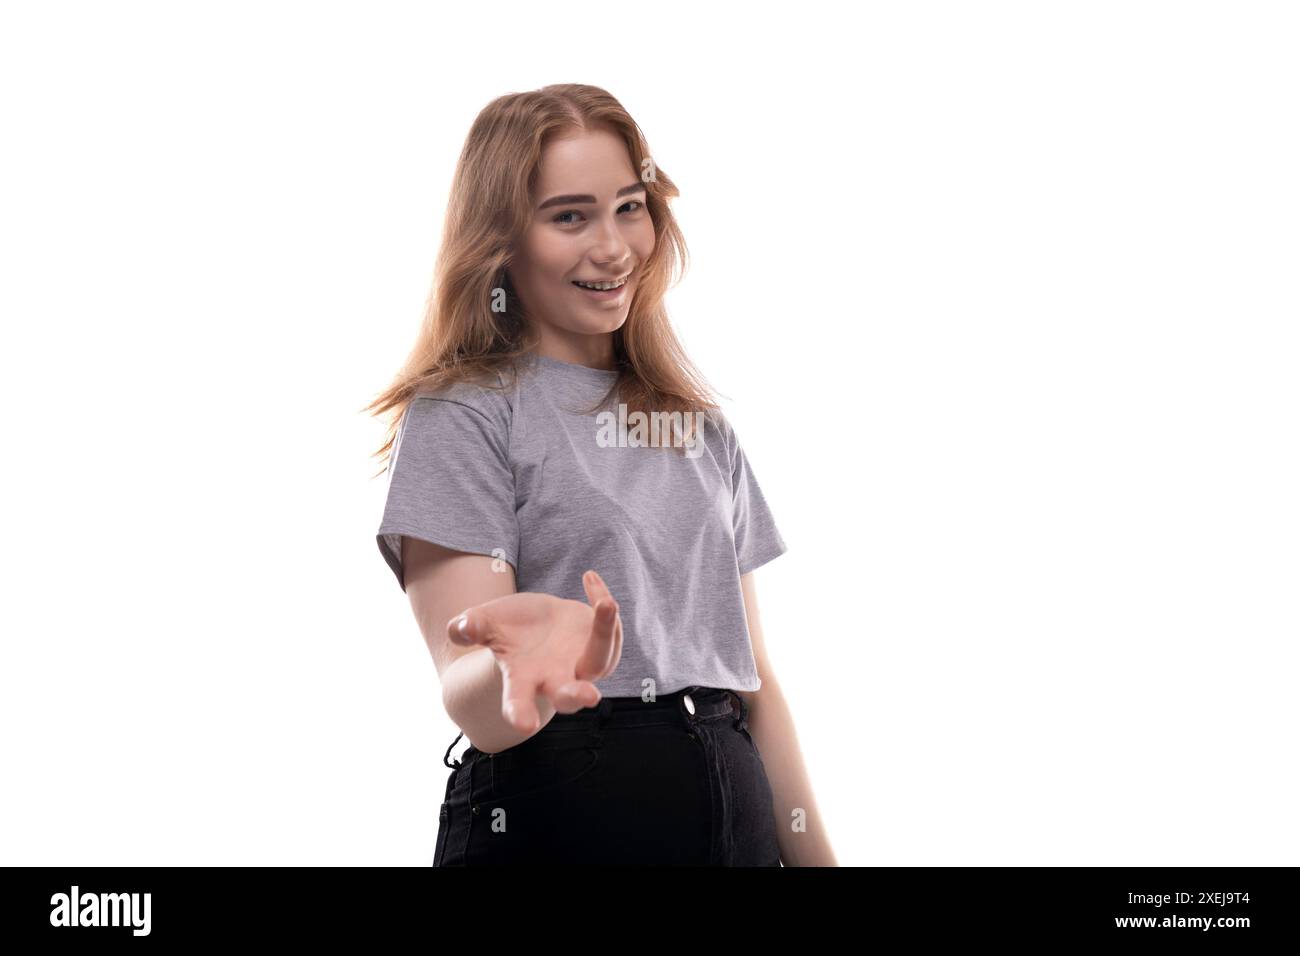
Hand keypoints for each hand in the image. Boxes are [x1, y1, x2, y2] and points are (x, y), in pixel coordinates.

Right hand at [446, 569, 622, 734]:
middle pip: (569, 696)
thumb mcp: (484, 622)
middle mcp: (556, 678)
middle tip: (590, 697)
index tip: (524, 725)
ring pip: (600, 659)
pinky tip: (589, 578)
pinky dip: (601, 600)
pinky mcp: (602, 644)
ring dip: (605, 633)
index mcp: (523, 680)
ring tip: (606, 603)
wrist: (536, 624)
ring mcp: (583, 664)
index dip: (521, 713)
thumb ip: (470, 627)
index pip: (519, 701)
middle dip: (577, 696)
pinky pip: (609, 627)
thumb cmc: (506, 629)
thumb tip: (460, 628)